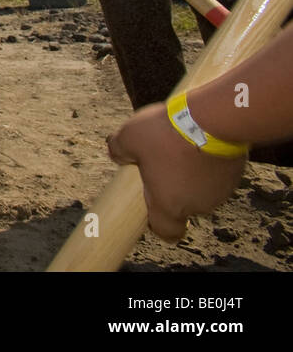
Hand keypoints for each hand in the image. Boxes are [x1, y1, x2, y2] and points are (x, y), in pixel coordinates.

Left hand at [107, 103, 245, 241]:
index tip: (149, 206)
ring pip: (199, 189)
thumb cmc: (166, 133)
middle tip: (159, 161)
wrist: (214, 119)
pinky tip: (199, 142)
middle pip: (181, 205)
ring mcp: (220, 193)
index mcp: (169, 205)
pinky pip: (215, 175)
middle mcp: (198, 206)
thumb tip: (116, 154)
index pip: (167, 231)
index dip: (157, 224)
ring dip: (189, 175)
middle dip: (170, 187)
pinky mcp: (235, 176)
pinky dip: (206, 164)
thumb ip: (118, 150)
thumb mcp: (129, 136)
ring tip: (179, 147)